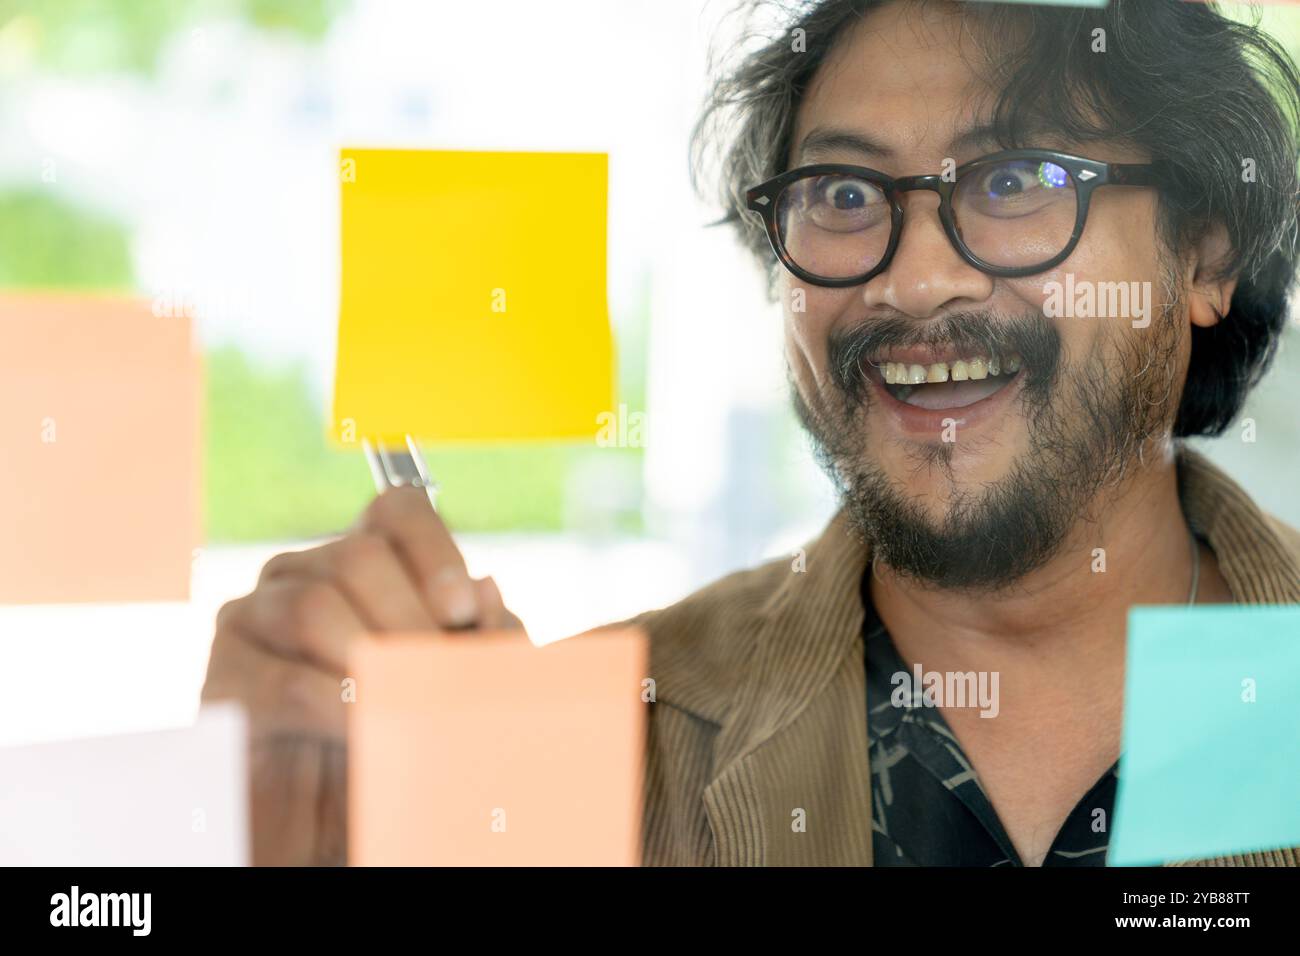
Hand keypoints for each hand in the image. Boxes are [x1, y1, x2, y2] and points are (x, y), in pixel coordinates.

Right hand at [201, 486, 521, 864]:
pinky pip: (284, 683)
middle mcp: (300, 575)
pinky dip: (337, 709)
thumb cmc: (401, 739)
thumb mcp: (457, 685)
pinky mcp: (224, 686)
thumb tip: (486, 589)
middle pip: (355, 556)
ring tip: (407, 702)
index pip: (394, 511)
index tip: (461, 609)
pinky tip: (366, 731)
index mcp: (362, 563)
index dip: (433, 549)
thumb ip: (478, 641)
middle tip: (441, 671)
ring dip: (373, 659)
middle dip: (410, 617)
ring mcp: (252, 622)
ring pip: (312, 606)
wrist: (334, 827)